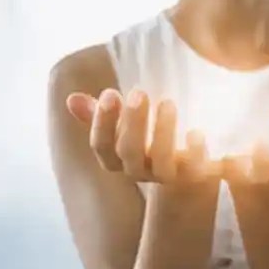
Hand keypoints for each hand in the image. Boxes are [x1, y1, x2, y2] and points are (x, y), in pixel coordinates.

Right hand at [65, 89, 217, 186]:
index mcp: (115, 159)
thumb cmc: (144, 138)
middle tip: (138, 92)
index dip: (102, 122)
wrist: (182, 168)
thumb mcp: (120, 125)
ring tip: (167, 102)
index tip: (109, 93)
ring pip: (160, 160)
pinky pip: (194, 170)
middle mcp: (137, 170)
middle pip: (128, 151)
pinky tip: (196, 133)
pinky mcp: (192, 174)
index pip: (101, 145)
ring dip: (162, 131)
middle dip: (132, 122)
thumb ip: (98, 113)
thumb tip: (71, 99)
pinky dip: (196, 152)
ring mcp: (165, 175)